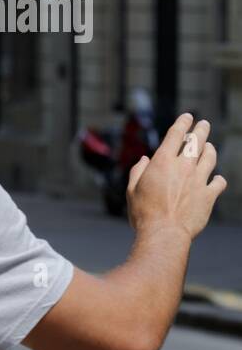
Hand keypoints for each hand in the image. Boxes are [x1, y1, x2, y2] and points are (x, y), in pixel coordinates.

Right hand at [128, 112, 226, 241]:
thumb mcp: (132, 190)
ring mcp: (198, 180)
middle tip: (203, 124)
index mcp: (162, 162)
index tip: (187, 116)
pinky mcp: (209, 195)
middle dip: (201, 130)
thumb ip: (138, 171)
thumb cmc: (143, 213)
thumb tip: (144, 160)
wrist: (164, 233)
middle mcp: (183, 167)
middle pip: (197, 141)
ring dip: (210, 150)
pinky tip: (215, 179)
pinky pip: (218, 181)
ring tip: (209, 147)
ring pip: (210, 157)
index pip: (176, 135)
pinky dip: (217, 179)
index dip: (182, 123)